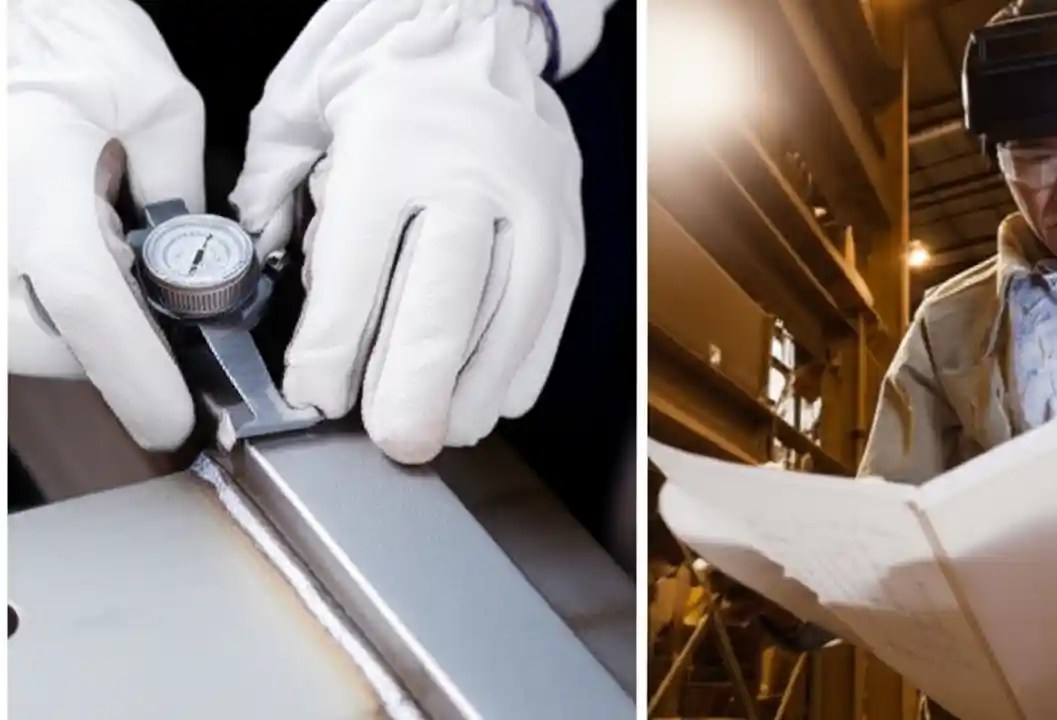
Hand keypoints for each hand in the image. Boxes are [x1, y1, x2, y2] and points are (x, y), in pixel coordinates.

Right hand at [8, 0, 205, 450]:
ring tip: (98, 261)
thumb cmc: (51, 22)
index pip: (88, 307)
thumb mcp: (149, 91)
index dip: (138, 378)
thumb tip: (198, 255)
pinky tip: (64, 254)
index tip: (174, 417)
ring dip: (66, 331)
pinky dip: (34, 304)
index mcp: (33, 177)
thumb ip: (181, 185)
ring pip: (10, 338)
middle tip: (150, 320)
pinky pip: (0, 310)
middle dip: (108, 353)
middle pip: (40, 346)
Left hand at [231, 0, 584, 463]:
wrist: (481, 8)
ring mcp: (535, 196)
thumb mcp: (298, 104)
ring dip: (476, 387)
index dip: (333, 350)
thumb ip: (276, 193)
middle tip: (397, 442)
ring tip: (444, 431)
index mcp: (392, 145)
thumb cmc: (383, 52)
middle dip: (415, 387)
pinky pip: (556, 304)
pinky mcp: (572, 215)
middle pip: (446, 302)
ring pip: (513, 314)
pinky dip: (527, 360)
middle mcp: (472, 173)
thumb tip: (262, 274)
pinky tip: (496, 394)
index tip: (316, 392)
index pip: (359, 273)